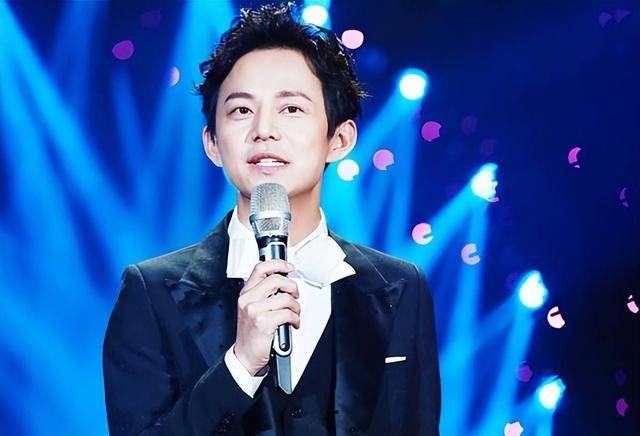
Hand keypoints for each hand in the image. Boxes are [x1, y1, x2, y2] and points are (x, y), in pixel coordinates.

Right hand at [233, 260, 299, 375]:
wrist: (244, 356)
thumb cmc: (251, 333)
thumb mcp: (251, 309)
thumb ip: (263, 294)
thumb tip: (283, 283)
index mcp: (246, 294)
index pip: (260, 268)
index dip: (277, 264)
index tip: (288, 267)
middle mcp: (248, 300)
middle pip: (276, 279)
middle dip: (291, 286)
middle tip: (295, 294)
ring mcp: (255, 310)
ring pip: (284, 297)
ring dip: (295, 306)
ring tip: (294, 312)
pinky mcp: (263, 322)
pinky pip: (287, 313)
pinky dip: (295, 318)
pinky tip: (293, 322)